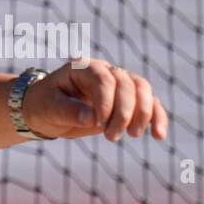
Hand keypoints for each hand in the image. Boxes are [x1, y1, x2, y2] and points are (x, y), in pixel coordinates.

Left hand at [21, 58, 168, 141]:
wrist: (45, 111)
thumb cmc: (44, 105)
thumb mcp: (50, 107)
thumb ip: (70, 111)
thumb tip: (93, 119)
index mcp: (84, 67)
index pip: (104, 79)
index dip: (106, 102)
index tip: (98, 124)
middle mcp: (105, 71)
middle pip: (128, 84)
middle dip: (124, 112)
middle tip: (111, 136)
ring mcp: (119, 84)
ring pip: (143, 91)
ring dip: (144, 114)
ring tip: (132, 135)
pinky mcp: (128, 100)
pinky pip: (149, 104)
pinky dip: (157, 118)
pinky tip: (159, 135)